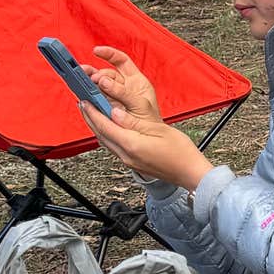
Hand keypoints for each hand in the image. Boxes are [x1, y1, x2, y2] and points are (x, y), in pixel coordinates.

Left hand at [82, 44, 213, 189]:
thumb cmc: (181, 153)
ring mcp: (128, 160)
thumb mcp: (158, 130)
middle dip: (90, 118)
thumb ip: (133, 121)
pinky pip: (113, 146)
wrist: (190, 174)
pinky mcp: (132, 162)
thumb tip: (114, 112)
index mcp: (131, 144)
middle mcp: (126, 155)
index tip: (84, 100)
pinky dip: (106, 134)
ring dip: (96, 126)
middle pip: (100, 134)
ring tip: (92, 112)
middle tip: (83, 103)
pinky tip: (108, 127)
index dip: (92, 112)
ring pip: (105, 141)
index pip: (104, 126)